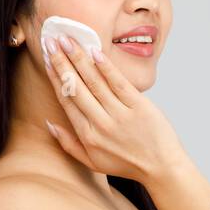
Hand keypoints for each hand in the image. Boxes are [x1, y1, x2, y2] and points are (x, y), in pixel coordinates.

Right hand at [42, 35, 188, 182]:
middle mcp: (100, 124)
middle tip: (51, 41)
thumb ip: (68, 144)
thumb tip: (49, 123)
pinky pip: (119, 84)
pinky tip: (95, 52)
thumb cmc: (126, 164)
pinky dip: (106, 67)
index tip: (47, 58)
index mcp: (87, 135)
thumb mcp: (92, 162)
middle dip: (62, 62)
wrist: (162, 169)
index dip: (55, 77)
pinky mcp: (139, 107)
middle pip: (76, 87)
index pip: (66, 100)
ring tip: (68, 40)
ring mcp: (120, 115)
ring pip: (94, 82)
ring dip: (79, 59)